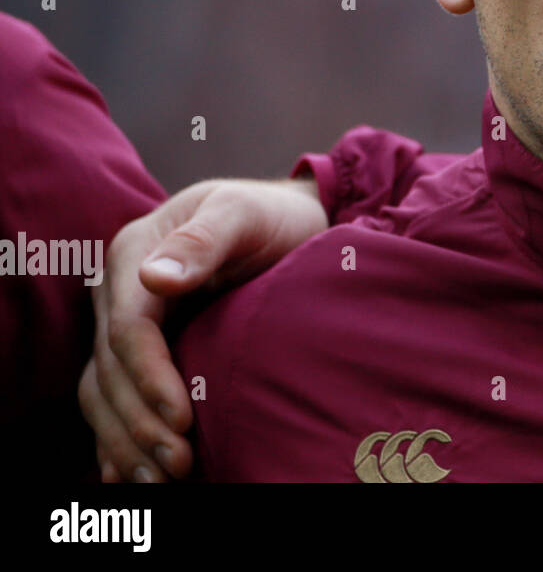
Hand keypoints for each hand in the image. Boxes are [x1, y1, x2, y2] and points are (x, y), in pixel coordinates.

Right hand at [78, 177, 326, 481]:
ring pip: (104, 392)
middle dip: (140, 422)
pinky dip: (119, 438)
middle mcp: (120, 291)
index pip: (128, 328)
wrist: (287, 221)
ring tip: (163, 480)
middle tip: (179, 465)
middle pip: (111, 370)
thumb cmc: (270, 215)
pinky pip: (114, 398)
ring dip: (126, 441)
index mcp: (135, 252)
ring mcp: (126, 322)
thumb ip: (205, 239)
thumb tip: (155, 277)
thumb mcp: (244, 213)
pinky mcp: (142, 348)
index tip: (180, 418)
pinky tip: (130, 476)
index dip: (148, 376)